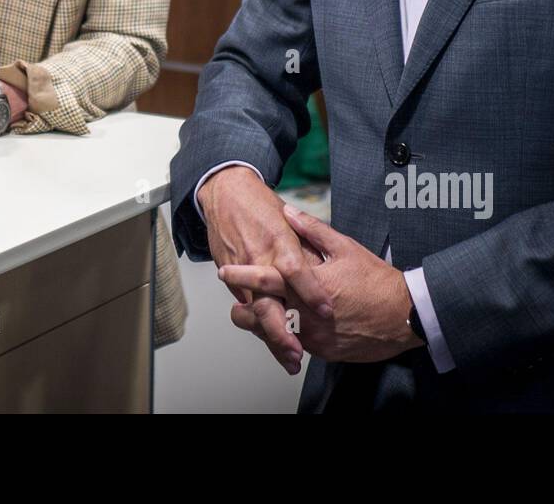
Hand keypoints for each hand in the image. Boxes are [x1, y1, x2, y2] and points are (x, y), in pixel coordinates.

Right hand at [197, 166, 332, 375]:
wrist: (225, 195)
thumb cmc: (260, 206)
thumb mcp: (289, 220)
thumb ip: (308, 245)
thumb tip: (327, 268)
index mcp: (278, 242)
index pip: (295, 270)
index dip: (311, 292)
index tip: (327, 311)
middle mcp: (259, 260)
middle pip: (269, 302)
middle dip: (282, 331)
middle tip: (298, 352)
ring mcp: (243, 272)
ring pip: (256, 313)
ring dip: (272, 338)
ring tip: (289, 357)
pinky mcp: (232, 279)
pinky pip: (246, 308)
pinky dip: (260, 328)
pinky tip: (274, 344)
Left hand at [219, 204, 421, 363]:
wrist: (405, 316)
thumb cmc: (377, 280)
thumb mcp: (345, 247)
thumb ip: (311, 230)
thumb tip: (288, 212)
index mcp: (308, 286)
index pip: (266, 280)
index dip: (242, 276)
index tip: (225, 270)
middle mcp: (307, 315)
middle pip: (261, 317)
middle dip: (244, 311)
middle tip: (236, 302)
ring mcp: (315, 338)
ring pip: (276, 335)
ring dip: (266, 324)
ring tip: (261, 313)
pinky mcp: (324, 351)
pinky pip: (297, 344)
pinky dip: (289, 335)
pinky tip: (290, 324)